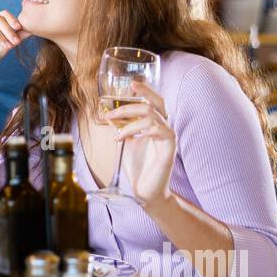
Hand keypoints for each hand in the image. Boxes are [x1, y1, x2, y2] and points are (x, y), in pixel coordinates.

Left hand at [107, 81, 176, 211]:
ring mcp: (168, 138)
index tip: (132, 84)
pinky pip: (158, 130)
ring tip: (115, 131)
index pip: (155, 101)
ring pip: (153, 115)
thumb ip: (121, 127)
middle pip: (157, 103)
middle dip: (140, 97)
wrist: (145, 192)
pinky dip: (138, 130)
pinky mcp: (169, 149)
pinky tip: (123, 138)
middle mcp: (164, 129)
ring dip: (129, 120)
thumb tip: (108, 114)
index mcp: (156, 125)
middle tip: (120, 101)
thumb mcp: (126, 142)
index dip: (146, 91)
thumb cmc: (138, 167)